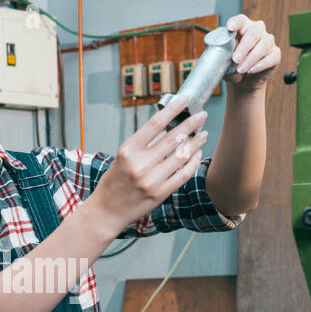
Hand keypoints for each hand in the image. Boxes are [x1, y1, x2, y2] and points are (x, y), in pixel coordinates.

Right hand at [91, 94, 209, 230]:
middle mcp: (140, 164)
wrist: (106, 212)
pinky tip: (197, 154)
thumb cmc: (113, 182)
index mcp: (128, 151)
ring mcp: (151, 180)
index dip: (173, 109)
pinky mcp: (160, 194)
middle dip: (190, 124)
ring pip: (181, 156)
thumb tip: (166, 130)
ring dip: (195, 142)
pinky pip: (182, 175)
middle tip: (202, 115)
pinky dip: (192, 163)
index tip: (185, 100)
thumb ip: (143, 145)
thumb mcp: (121, 158)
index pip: (155, 123)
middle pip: (172, 138)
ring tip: (203, 133)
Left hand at [224, 14, 279, 92]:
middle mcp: (257, 30)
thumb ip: (220, 55)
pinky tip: (251, 70)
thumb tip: (214, 55)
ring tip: (241, 70)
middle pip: (254, 33)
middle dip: (244, 47)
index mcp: (243, 27)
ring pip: (263, 45)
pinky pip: (271, 57)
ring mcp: (268, 41)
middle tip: (235, 59)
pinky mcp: (275, 54)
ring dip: (251, 58)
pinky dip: (260, 65)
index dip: (236, 22)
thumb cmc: (231, 67)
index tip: (230, 27)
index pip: (240, 20)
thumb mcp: (222, 60)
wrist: (242, 81)